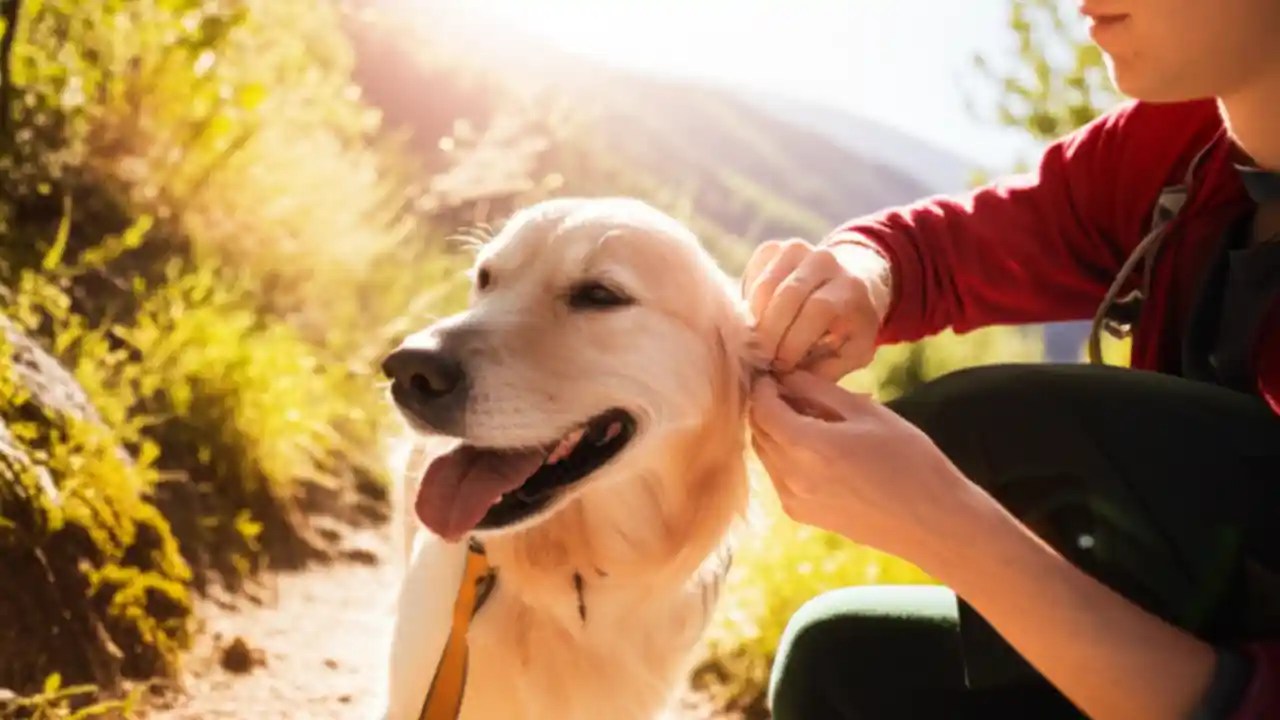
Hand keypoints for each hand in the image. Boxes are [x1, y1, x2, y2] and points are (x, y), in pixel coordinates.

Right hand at [742, 237, 891, 379]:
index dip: (794, 341)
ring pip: (765, 286)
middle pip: (787, 295)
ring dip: (755, 320)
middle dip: (769, 334)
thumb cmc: (850, 328)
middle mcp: (826, 260)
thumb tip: (787, 381)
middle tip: (761, 360)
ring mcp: (798, 249)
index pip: (817, 309)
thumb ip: (825, 369)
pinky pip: (752, 275)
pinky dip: (748, 301)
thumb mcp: (852, 353)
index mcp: (851, 288)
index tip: (781, 366)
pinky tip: (755, 321)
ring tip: (755, 344)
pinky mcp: (775, 248)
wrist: (852, 283)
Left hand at [748, 370, 972, 557]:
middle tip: (792, 391)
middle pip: (758, 432)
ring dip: (776, 432)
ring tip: (809, 417)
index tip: (775, 374)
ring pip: (766, 455)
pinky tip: (817, 447)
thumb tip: (788, 377)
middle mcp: (791, 477)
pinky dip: (785, 456)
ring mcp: (794, 501)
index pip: (762, 409)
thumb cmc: (910, 460)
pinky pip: (778, 477)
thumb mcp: (868, 412)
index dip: (764, 387)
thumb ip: (820, 391)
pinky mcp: (802, 516)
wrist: (933, 522)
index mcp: (808, 447)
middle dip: (767, 408)